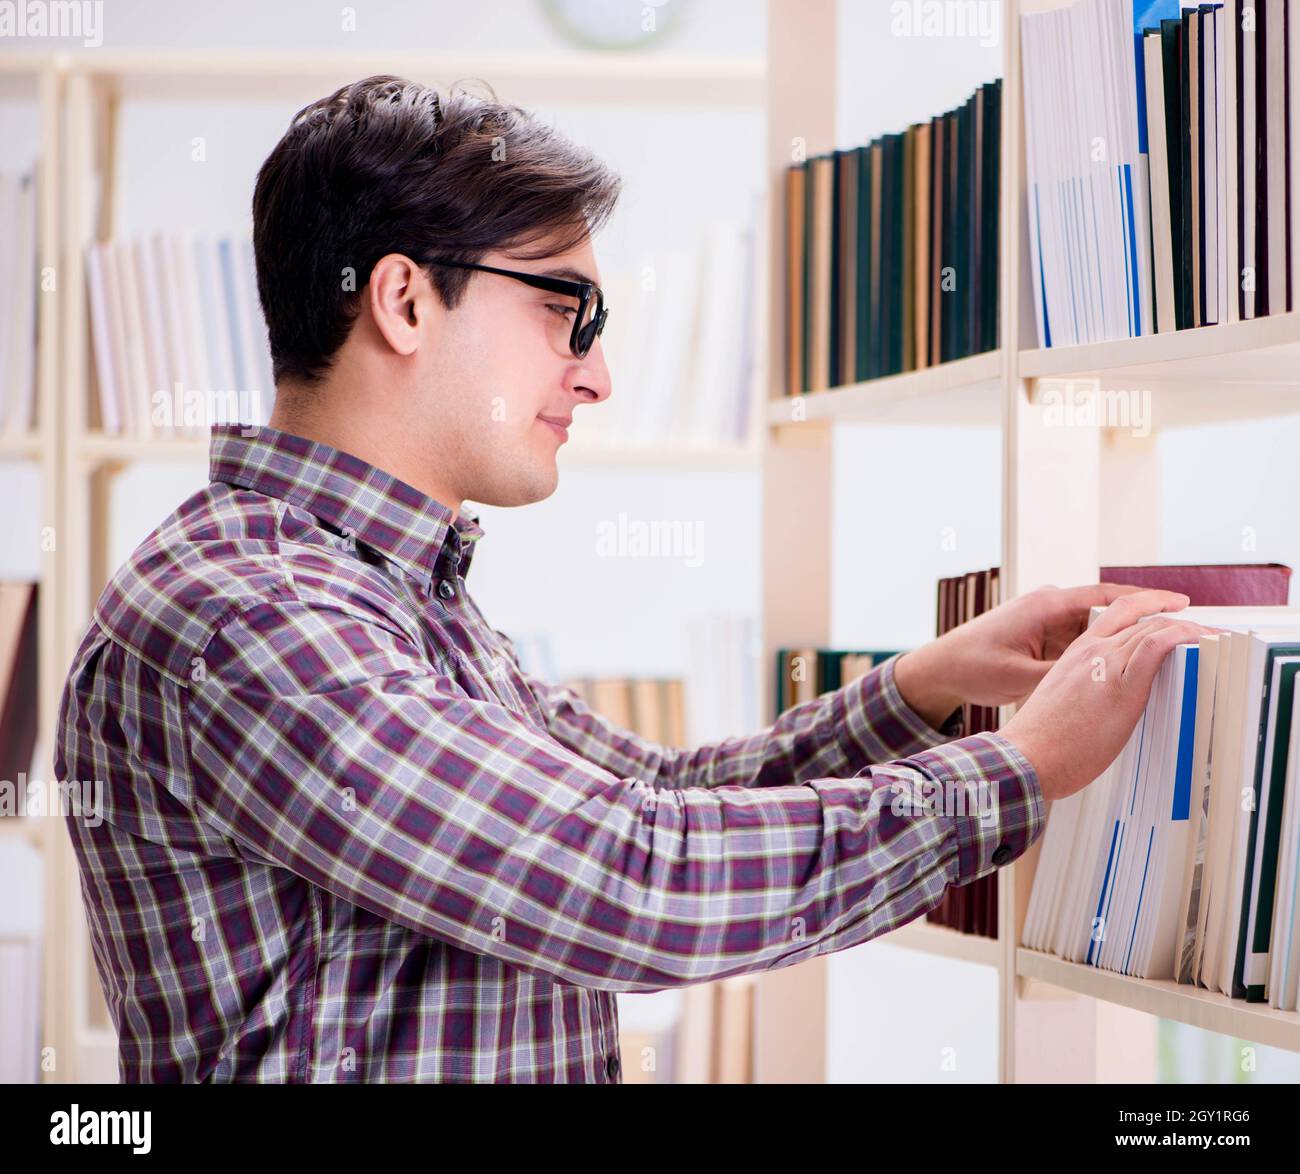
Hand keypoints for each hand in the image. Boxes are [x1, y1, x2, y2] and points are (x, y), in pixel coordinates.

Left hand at [893, 582, 1190, 728]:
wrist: (940, 667)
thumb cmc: (974, 666)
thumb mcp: (1022, 675)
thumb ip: (1064, 672)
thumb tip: (1106, 675)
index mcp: (1046, 605)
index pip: (1108, 595)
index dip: (1147, 599)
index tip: (1181, 602)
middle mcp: (1049, 605)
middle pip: (1107, 610)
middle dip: (1142, 622)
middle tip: (1181, 634)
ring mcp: (1046, 618)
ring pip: (1095, 628)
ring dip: (1119, 640)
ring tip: (1156, 656)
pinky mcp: (1041, 633)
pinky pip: (1078, 638)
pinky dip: (1097, 651)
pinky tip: (1118, 669)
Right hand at [1001, 593, 1220, 799]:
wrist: (1026, 757)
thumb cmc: (1041, 743)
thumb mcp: (1064, 703)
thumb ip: (1089, 690)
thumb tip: (1112, 704)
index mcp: (1075, 653)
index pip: (1117, 616)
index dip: (1148, 609)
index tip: (1171, 616)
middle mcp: (1091, 651)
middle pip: (1142, 620)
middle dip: (1177, 621)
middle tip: (1204, 633)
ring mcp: (1105, 665)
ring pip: (1153, 628)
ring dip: (1189, 629)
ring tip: (1212, 638)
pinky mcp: (1122, 686)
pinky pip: (1156, 646)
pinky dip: (1181, 636)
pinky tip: (1197, 639)